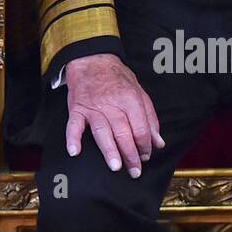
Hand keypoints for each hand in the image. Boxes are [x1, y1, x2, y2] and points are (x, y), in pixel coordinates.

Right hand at [63, 53, 164, 176]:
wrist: (92, 60)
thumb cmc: (117, 77)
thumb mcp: (139, 91)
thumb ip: (150, 118)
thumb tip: (158, 142)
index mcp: (130, 99)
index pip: (141, 128)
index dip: (145, 145)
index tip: (146, 155)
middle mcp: (112, 104)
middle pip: (124, 132)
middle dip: (131, 154)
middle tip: (135, 171)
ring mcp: (93, 107)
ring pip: (102, 131)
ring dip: (109, 149)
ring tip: (115, 166)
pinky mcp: (77, 108)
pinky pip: (74, 125)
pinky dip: (72, 138)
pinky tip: (75, 151)